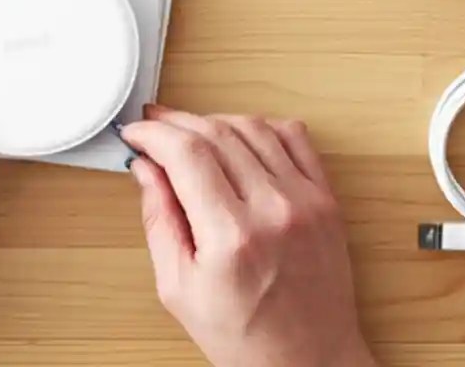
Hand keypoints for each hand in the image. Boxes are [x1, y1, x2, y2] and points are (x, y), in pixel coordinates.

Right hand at [123, 106, 373, 366]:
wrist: (310, 361)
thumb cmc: (246, 338)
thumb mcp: (178, 289)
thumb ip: (159, 221)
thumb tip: (145, 169)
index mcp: (231, 237)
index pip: (186, 154)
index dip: (154, 133)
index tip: (136, 134)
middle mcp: (273, 210)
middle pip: (217, 132)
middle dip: (176, 123)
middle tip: (155, 129)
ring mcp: (306, 201)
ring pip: (254, 127)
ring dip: (215, 121)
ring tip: (191, 135)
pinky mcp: (327, 199)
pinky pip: (295, 137)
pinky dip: (262, 126)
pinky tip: (240, 138)